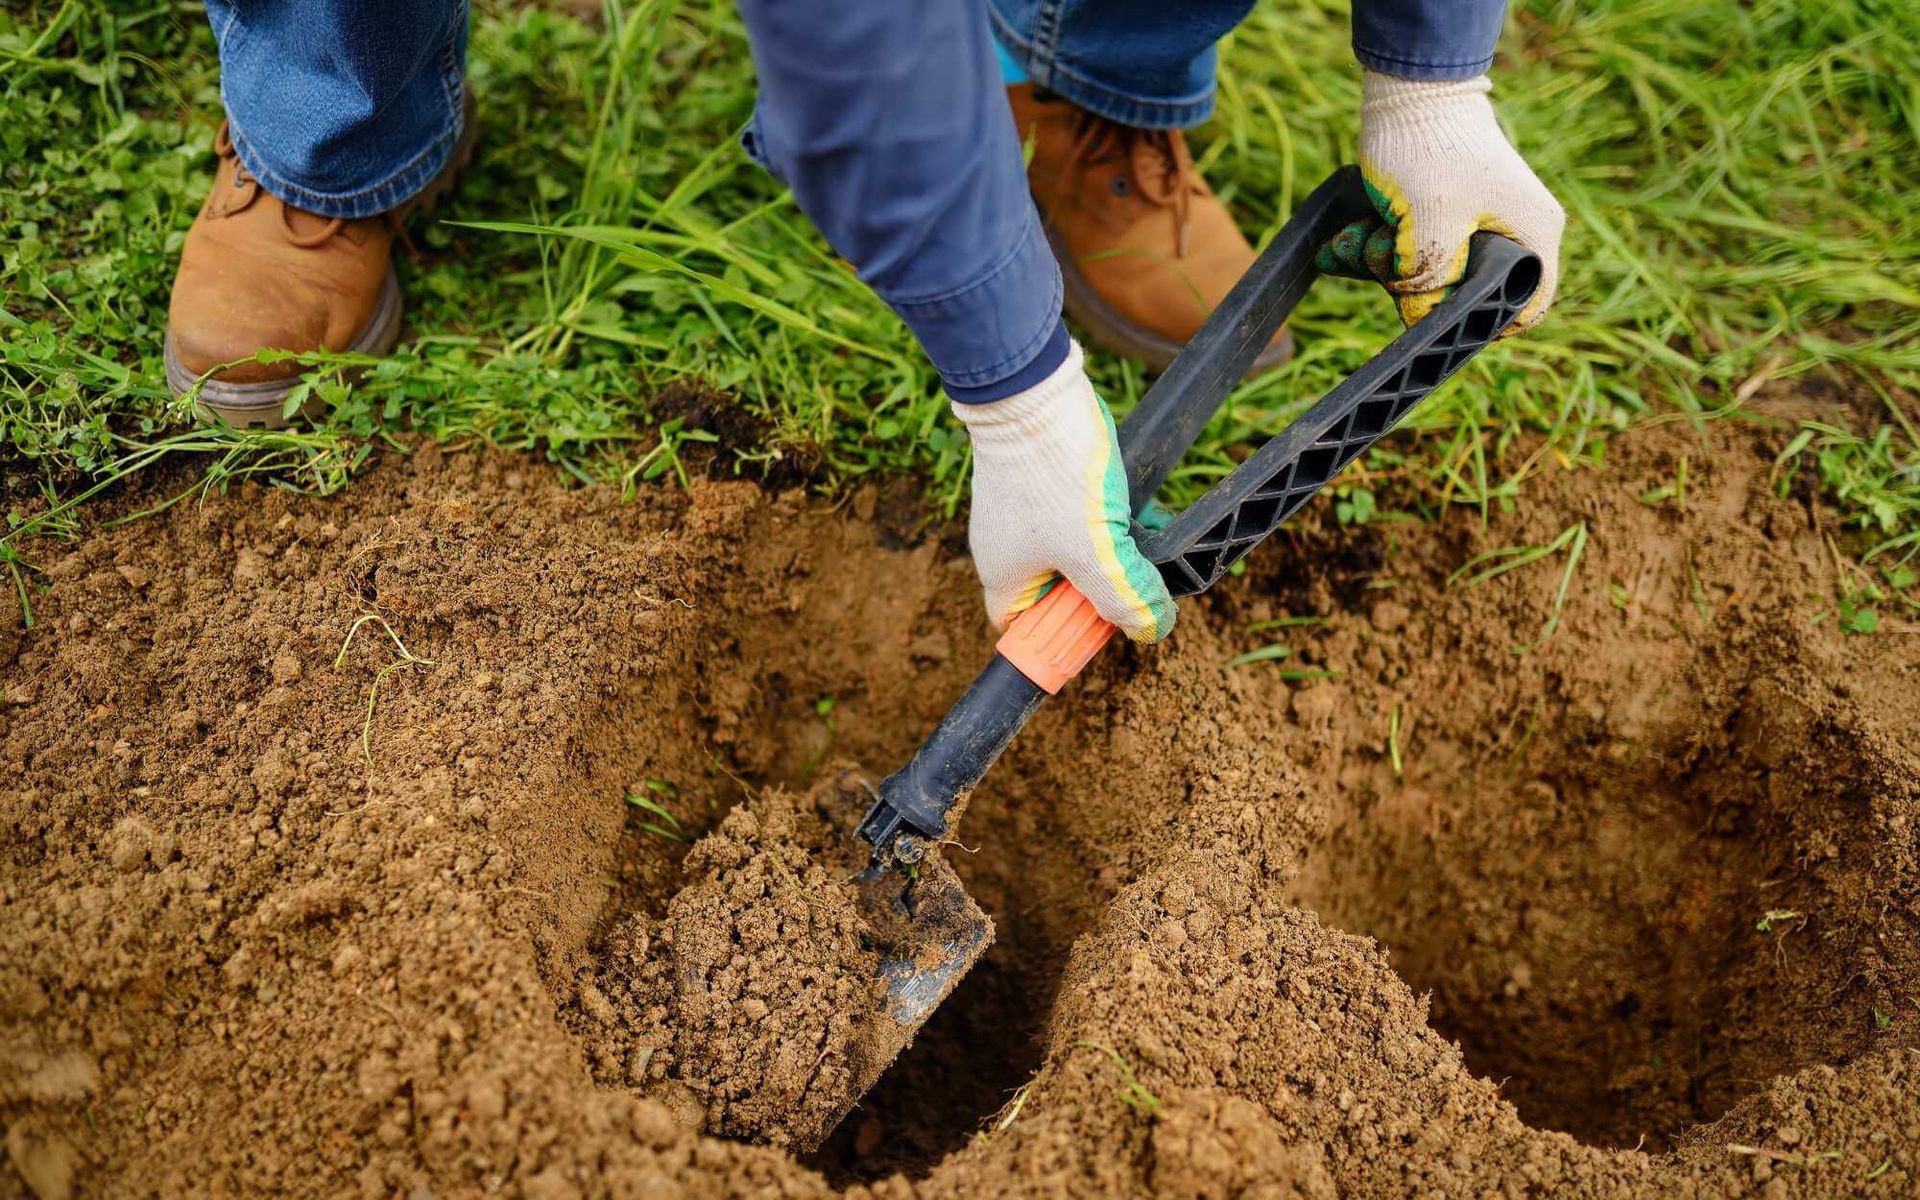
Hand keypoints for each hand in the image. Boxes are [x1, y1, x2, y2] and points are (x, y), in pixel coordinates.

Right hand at [952, 341, 1175, 642]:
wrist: (1034, 390)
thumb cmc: (1052, 475)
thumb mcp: (1096, 551)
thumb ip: (1125, 597)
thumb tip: (1150, 629)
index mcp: (1003, 575)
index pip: (1023, 628)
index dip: (1062, 635)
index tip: (1101, 627)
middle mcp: (1005, 547)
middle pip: (1057, 589)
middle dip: (1101, 587)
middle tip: (1134, 579)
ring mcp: (1022, 511)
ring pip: (1075, 549)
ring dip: (1112, 550)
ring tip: (1143, 537)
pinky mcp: (1040, 480)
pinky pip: (1078, 515)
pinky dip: (1108, 517)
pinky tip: (1137, 507)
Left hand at [1317, 72, 1564, 332]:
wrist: (1408, 89)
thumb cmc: (1430, 149)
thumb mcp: (1429, 225)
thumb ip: (1429, 281)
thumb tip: (1420, 315)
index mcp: (1530, 236)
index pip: (1526, 306)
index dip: (1483, 327)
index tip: (1439, 325)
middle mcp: (1512, 233)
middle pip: (1463, 293)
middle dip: (1411, 285)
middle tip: (1382, 256)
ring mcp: (1477, 223)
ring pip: (1429, 273)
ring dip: (1385, 263)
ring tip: (1360, 236)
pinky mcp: (1443, 214)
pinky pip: (1411, 249)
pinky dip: (1381, 245)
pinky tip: (1353, 232)